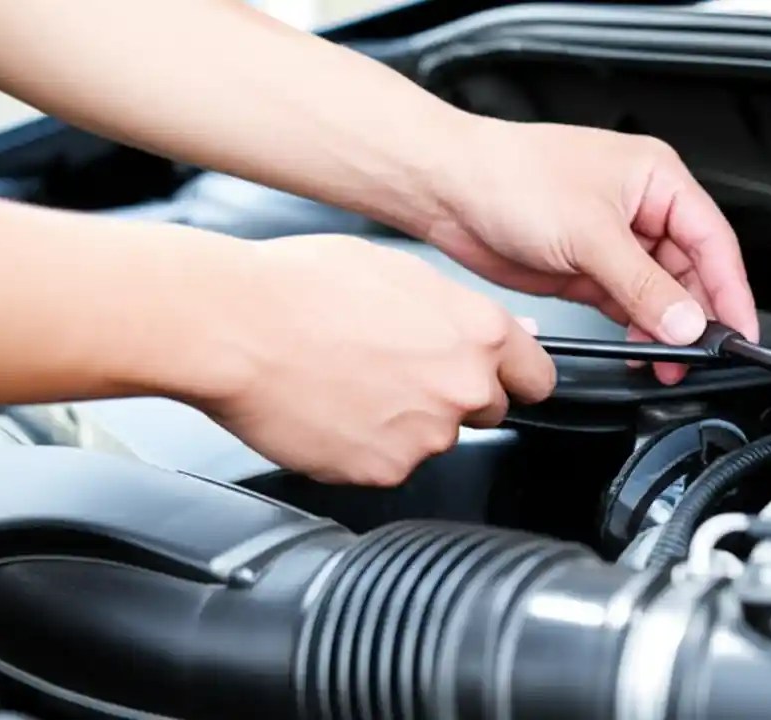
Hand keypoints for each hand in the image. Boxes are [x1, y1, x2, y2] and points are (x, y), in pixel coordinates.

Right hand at [194, 234, 554, 485]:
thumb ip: (463, 311)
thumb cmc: (302, 286)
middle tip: (397, 372)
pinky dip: (364, 448)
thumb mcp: (400, 272)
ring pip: (434, 440)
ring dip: (405, 423)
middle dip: (455, 398)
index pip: (537, 378)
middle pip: (488, 411)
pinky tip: (331, 410)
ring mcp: (426, 436)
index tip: (500, 380)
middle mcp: (463, 387)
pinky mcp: (382, 470)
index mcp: (478, 331)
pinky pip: (387, 465)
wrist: (234, 326)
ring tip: (349, 383)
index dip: (514, 378)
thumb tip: (515, 332)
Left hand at [427, 118, 758, 384]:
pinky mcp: (587, 269)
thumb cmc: (511, 176)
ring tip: (667, 362)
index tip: (739, 332)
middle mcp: (641, 209)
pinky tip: (639, 350)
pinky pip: (627, 306)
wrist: (449, 190)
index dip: (731, 291)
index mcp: (657, 180)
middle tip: (697, 357)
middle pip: (690, 273)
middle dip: (695, 318)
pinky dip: (636, 331)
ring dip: (665, 330)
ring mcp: (614, 241)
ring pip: (659, 296)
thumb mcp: (589, 234)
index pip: (714, 241)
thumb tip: (686, 321)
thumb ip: (643, 285)